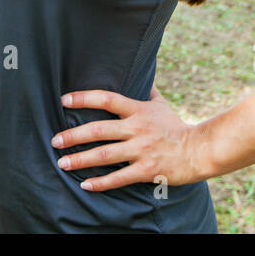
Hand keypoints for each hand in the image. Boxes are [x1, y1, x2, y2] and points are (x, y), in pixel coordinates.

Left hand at [52, 84, 206, 190]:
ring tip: (62, 163)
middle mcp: (137, 129)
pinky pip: (119, 178)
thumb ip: (147, 90)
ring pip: (105, 155)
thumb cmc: (177, 127)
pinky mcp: (147, 170)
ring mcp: (141, 150)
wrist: (199, 151)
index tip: (64, 100)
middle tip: (55, 141)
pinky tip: (85, 184)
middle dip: (73, 135)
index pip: (107, 99)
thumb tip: (141, 71)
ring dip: (81, 159)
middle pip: (98, 130)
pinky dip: (101, 182)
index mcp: (138, 110)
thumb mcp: (161, 105)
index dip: (84, 98)